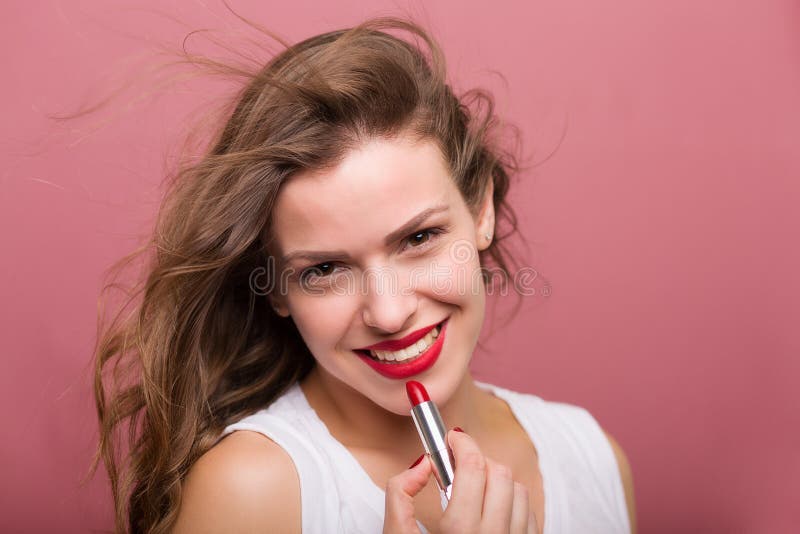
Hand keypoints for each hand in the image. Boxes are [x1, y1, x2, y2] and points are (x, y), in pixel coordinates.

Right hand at [384, 429, 537, 533]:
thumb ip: (399, 495)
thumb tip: (423, 463)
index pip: (474, 467)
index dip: (461, 444)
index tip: (451, 440)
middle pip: (499, 474)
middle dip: (477, 461)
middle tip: (457, 467)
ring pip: (518, 491)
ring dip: (496, 482)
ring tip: (473, 495)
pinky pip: (529, 515)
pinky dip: (512, 504)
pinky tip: (489, 514)